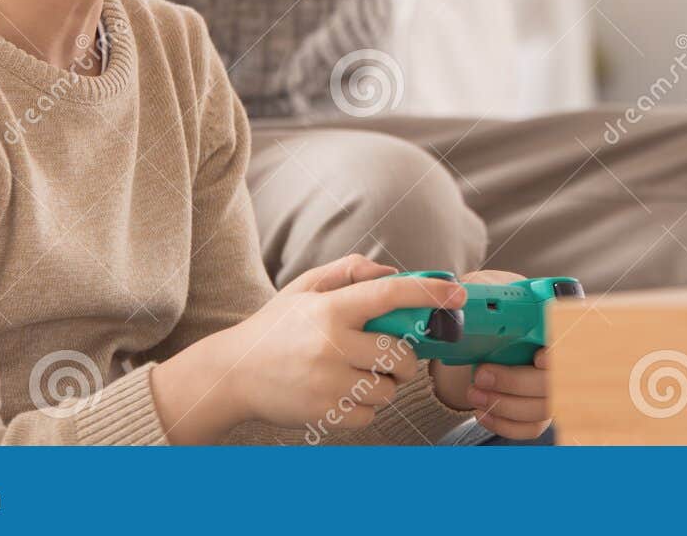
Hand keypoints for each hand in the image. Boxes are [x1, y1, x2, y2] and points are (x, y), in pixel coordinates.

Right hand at [184, 254, 464, 435]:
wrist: (231, 375)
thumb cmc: (274, 328)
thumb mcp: (304, 289)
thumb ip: (348, 273)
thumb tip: (392, 272)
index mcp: (330, 309)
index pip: (388, 296)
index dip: (427, 292)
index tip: (455, 293)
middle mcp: (331, 345)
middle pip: (400, 355)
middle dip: (405, 358)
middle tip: (391, 355)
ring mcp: (327, 382)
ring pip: (388, 389)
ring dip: (384, 384)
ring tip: (359, 375)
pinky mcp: (323, 413)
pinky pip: (369, 415)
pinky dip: (365, 407)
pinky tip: (342, 394)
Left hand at [429, 269, 553, 440]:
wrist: (495, 334)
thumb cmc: (498, 310)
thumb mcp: (491, 290)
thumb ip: (488, 291)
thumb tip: (465, 296)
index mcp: (559, 327)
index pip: (575, 344)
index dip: (561, 354)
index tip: (539, 356)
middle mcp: (565, 363)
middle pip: (553, 384)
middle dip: (514, 382)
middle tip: (482, 373)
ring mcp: (555, 391)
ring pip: (541, 410)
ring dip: (503, 404)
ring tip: (474, 391)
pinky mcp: (541, 414)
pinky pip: (530, 428)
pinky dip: (504, 424)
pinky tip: (483, 411)